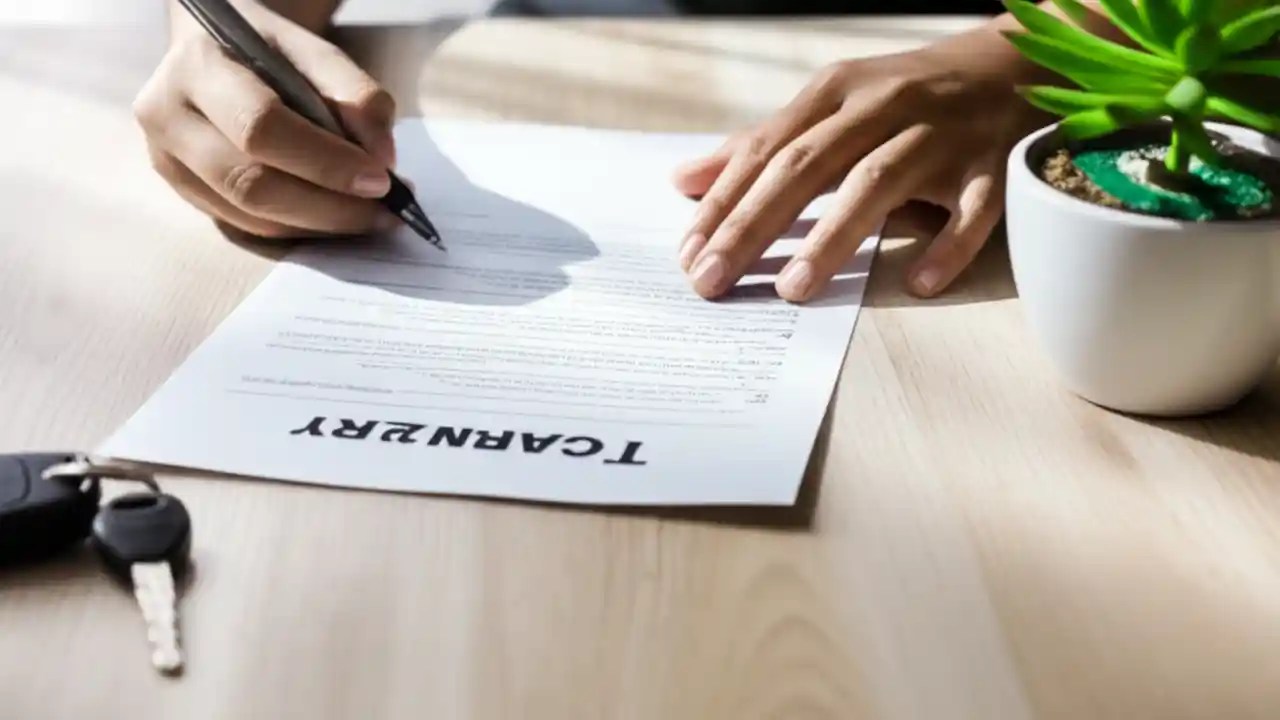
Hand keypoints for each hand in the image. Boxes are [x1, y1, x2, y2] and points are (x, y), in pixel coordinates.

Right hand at [134, 4, 397, 238]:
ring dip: (320, 225)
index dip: (326, 162)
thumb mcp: (316, 52)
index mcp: (197, 66)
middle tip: (385, 211)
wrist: (215, 52)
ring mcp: (167, 161)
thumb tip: (383, 158)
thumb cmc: (269, 52)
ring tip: (371, 215)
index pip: (261, 128)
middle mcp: (166, 116)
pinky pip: (247, 227)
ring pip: (250, 216)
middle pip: (251, 184)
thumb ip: (357, 95)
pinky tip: (335, 217)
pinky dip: (300, 229)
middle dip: (330, 207)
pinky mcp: (183, 192)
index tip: (381, 180)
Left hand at [672, 45, 1041, 300]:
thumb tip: (683, 181)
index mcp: (835, 93)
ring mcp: (941, 134)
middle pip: (806, 166)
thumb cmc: (903, 98)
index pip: (765, 151)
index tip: (688, 255)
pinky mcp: (993, 164)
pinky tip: (919, 283)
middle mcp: (883, 105)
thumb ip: (760, 146)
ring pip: (878, 183)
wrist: (1011, 66)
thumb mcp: (830, 107)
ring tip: (792, 288)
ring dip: (832, 236)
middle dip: (752, 225)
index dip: (723, 204)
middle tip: (712, 280)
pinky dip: (948, 246)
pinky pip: (973, 209)